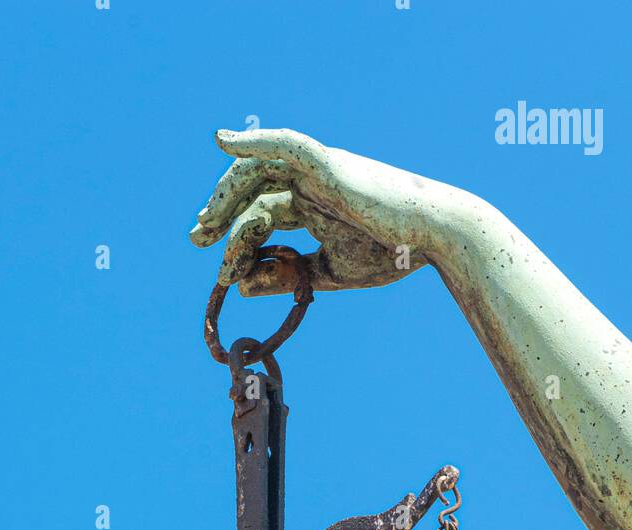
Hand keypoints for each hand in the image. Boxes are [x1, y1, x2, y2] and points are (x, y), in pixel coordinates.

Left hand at [189, 128, 448, 295]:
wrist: (433, 238)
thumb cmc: (392, 255)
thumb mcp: (327, 273)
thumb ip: (286, 276)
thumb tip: (241, 287)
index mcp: (314, 203)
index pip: (263, 213)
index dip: (235, 234)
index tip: (217, 262)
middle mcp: (311, 180)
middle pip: (253, 189)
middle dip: (222, 213)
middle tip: (198, 239)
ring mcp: (319, 169)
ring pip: (260, 172)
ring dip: (227, 194)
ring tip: (205, 222)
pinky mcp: (329, 164)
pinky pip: (286, 145)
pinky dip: (255, 140)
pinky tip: (224, 140)